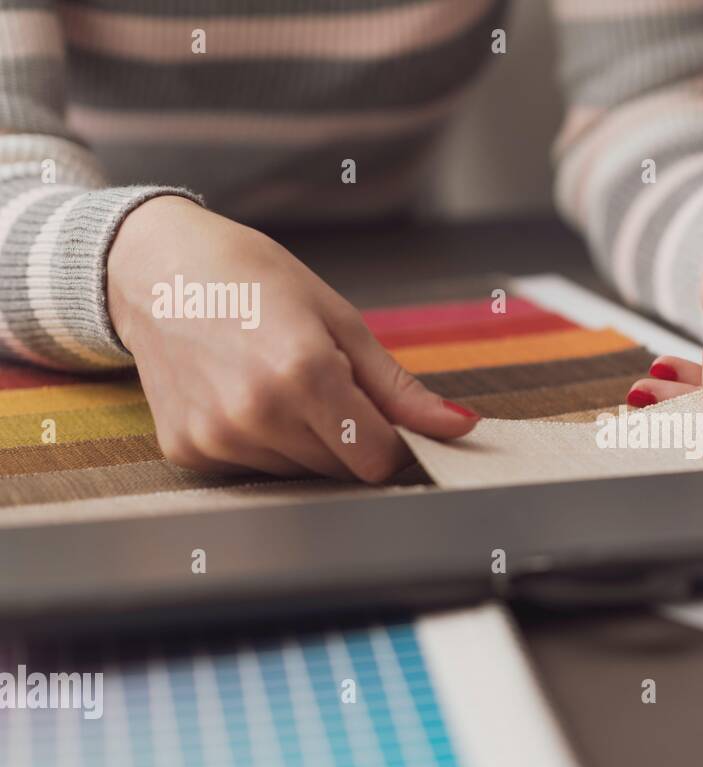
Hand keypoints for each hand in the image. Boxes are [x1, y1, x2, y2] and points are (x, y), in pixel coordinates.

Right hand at [107, 196, 476, 480]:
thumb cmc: (253, 279)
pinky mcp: (188, 451)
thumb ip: (400, 388)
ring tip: (281, 382)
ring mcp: (218, 437)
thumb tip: (461, 426)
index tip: (392, 420)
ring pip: (301, 474)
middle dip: (353, 438)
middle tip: (330, 385)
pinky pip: (255, 470)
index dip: (396, 444)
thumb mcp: (341, 322)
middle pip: (343, 469)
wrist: (153, 267)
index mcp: (304, 374)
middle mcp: (257, 414)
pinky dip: (265, 444)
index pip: (378, 458)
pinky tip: (245, 395)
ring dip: (309, 442)